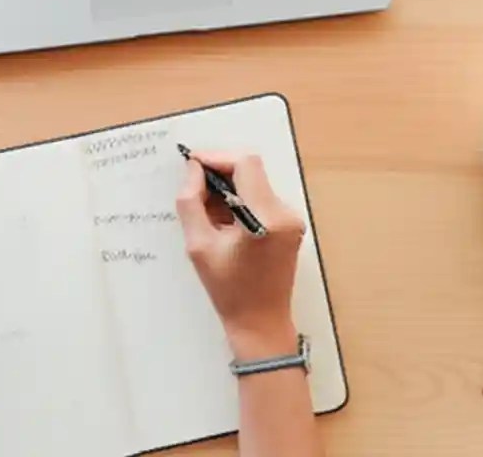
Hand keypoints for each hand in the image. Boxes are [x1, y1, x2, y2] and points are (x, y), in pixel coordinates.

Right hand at [175, 153, 305, 359]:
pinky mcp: (289, 226)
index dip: (216, 158)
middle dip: (220, 173)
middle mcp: (284, 213)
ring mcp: (291, 219)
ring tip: (205, 211)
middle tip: (193, 187)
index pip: (245, 164)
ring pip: (255, 184)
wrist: (261, 323)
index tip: (192, 163)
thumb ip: (191, 203)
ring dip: (228, 189)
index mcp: (266, 218)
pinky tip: (222, 222)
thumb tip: (192, 171)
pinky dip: (239, 202)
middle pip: (251, 171)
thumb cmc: (228, 291)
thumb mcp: (198, 246)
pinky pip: (261, 199)